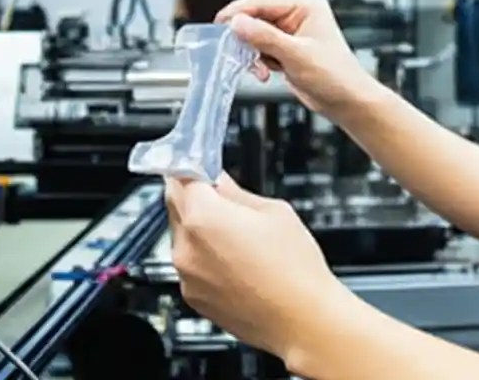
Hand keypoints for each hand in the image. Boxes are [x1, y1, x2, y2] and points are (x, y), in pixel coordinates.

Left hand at [165, 174, 347, 359]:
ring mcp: (186, 275)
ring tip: (239, 236)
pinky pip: (190, 264)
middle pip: (175, 205)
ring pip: (182, 236)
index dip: (191, 164)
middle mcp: (185, 247)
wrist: (303, 319)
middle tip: (219, 191)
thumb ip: (237, 194)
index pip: (179, 176)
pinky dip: (205, 256)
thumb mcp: (274, 212)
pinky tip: (237, 260)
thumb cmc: (295, 269)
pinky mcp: (192, 296)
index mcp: (203, 218)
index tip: (197, 159)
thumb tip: (220, 181)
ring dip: (199, 227)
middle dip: (193, 194)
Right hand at [215, 0, 382, 117]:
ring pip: (255, 35)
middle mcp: (298, 16)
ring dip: (252, 53)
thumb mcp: (296, 55)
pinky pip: (261, 49)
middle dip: (245, 37)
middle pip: (256, 18)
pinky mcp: (287, 50)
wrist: (347, 102)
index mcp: (306, 6)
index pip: (263, 1)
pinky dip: (258, 61)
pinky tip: (264, 73)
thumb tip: (238, 23)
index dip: (239, 12)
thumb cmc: (336, 76)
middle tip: (234, 50)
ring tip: (259, 68)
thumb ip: (265, 37)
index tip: (221, 24)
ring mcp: (291, 33)